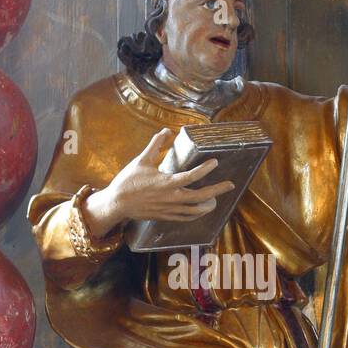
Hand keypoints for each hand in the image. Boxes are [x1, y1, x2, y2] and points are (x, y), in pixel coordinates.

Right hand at [83, 128, 234, 235]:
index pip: (191, 176)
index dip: (205, 169)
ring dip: (209, 204)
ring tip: (217, 198)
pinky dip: (197, 214)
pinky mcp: (166, 216)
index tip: (216, 162)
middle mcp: (171, 198)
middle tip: (230, 185)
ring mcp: (170, 209)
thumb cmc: (128, 181)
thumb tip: (166, 130)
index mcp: (166, 183)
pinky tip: (202, 210)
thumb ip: (156, 145)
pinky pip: (186, 217)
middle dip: (217, 191)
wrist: (117, 203)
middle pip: (200, 197)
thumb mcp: (141, 160)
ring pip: (195, 210)